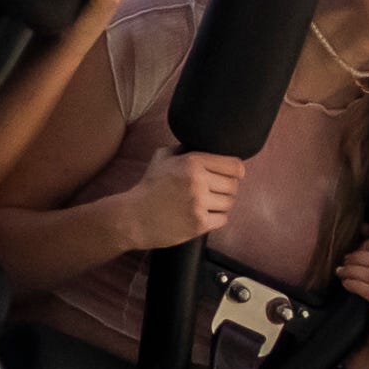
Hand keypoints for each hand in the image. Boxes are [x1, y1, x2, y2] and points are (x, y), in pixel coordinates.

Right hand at [117, 147, 242, 248]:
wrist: (133, 217)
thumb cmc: (149, 187)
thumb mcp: (162, 158)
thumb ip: (184, 149)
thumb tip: (204, 145)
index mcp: (193, 162)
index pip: (235, 166)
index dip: (236, 171)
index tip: (232, 175)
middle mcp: (198, 181)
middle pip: (234, 185)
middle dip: (227, 189)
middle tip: (216, 192)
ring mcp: (199, 203)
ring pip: (230, 203)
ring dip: (222, 204)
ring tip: (209, 204)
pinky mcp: (199, 224)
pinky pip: (223, 219)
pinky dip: (217, 218)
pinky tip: (205, 215)